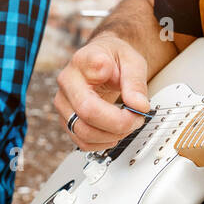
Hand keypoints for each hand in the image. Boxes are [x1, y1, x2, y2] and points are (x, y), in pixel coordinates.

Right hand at [54, 34, 152, 151]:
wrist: (104, 65)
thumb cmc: (114, 60)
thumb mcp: (132, 62)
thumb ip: (135, 82)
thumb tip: (139, 106)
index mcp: (83, 61)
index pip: (90, 68)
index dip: (104, 77)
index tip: (115, 76)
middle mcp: (67, 83)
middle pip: (87, 111)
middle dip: (119, 122)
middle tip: (137, 118)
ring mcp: (64, 104)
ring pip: (84, 132)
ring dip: (112, 135)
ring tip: (128, 125)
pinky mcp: (66, 121)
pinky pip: (82, 142)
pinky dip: (103, 143)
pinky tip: (114, 132)